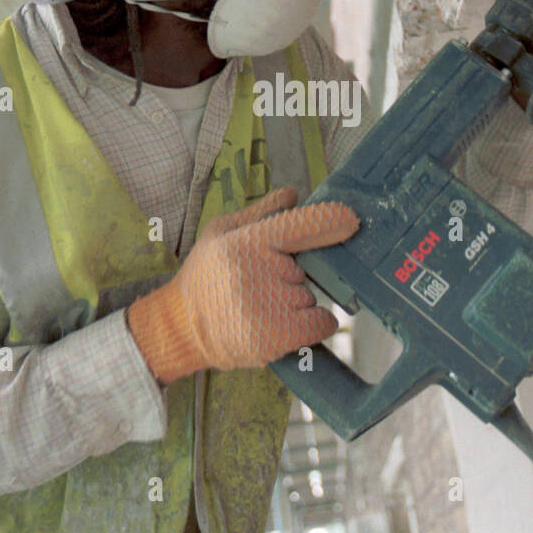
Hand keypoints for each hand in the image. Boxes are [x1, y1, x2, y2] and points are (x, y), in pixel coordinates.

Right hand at [127, 187, 358, 383]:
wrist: (181, 327)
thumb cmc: (205, 275)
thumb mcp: (221, 233)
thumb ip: (260, 214)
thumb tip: (293, 194)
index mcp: (245, 241)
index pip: (298, 226)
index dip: (328, 221)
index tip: (351, 220)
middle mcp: (257, 272)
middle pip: (306, 268)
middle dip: (291, 275)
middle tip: (259, 285)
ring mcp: (267, 308)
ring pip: (311, 296)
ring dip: (296, 302)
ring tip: (261, 308)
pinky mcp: (276, 338)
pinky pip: (321, 323)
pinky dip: (315, 324)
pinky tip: (287, 326)